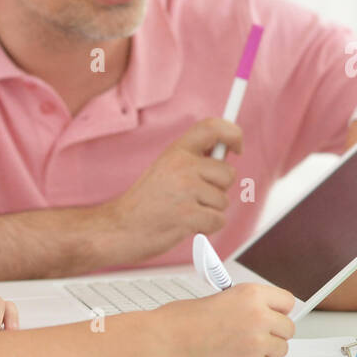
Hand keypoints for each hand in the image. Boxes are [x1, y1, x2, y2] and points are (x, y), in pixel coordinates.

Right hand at [108, 117, 242, 256]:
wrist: (119, 229)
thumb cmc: (145, 202)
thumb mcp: (165, 168)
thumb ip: (193, 159)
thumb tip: (226, 152)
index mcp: (176, 151)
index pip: (212, 127)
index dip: (233, 133)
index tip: (237, 147)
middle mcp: (181, 165)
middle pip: (228, 173)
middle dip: (218, 190)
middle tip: (194, 197)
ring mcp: (185, 189)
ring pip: (223, 201)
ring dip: (209, 211)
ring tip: (184, 211)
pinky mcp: (188, 214)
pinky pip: (218, 220)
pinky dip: (206, 227)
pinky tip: (186, 225)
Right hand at [146, 284, 295, 356]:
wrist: (161, 343)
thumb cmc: (181, 321)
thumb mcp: (220, 297)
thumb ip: (247, 304)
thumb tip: (265, 312)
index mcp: (251, 294)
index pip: (287, 302)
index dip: (279, 310)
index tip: (274, 314)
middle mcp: (259, 316)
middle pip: (288, 328)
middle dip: (274, 332)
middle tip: (257, 334)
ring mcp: (256, 342)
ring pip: (280, 349)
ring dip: (266, 350)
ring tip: (240, 347)